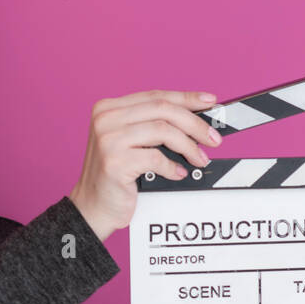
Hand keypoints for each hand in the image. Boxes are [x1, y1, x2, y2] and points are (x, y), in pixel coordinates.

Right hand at [67, 89, 221, 241]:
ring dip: (188, 146)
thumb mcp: (130, 142)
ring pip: (163, 131)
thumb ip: (152, 126)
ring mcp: (108, 139)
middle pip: (163, 109)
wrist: (92, 207)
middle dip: (195, 123)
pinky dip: (172, 167)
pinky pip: (156, 158)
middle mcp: (106, 119)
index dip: (186, 98)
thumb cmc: (114, 176)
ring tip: (198, 159)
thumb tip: (195, 120)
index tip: (209, 102)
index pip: (155, 96)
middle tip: (212, 138)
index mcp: (108, 108)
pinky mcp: (115, 162)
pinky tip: (177, 173)